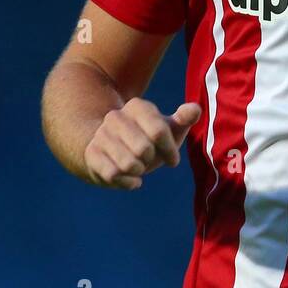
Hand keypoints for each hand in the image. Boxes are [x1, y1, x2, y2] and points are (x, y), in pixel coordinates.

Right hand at [83, 98, 201, 189]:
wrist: (111, 151)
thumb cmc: (147, 140)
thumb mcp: (168, 129)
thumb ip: (183, 119)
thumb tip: (196, 109)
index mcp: (137, 106)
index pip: (159, 131)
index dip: (170, 151)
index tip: (173, 160)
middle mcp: (115, 117)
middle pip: (143, 149)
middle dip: (151, 159)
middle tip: (149, 159)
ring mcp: (101, 135)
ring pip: (128, 163)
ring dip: (139, 170)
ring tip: (138, 165)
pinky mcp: (91, 154)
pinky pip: (114, 175)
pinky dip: (127, 181)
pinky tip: (129, 177)